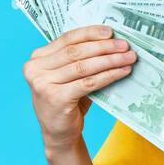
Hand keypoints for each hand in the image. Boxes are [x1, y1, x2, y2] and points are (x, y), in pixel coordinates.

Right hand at [23, 24, 136, 153]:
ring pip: (83, 66)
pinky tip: (122, 72)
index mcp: (37, 58)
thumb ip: (78, 58)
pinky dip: (108, 76)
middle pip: (76, 51)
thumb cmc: (67, 100)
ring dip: (110, 60)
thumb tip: (111, 41)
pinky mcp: (56, 98)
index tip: (110, 32)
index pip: (67, 39)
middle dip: (104, 47)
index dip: (90, 33)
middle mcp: (35, 69)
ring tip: (128, 58)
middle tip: (125, 45)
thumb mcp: (67, 76)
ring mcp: (43, 84)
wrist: (58, 132)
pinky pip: (88, 83)